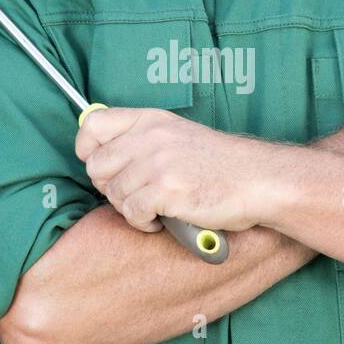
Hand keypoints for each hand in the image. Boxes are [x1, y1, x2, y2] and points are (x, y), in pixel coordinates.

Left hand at [75, 106, 276, 232]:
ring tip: (153, 208)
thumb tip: (98, 151)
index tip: (101, 165)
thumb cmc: (218, 164)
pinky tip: (161, 219)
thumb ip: (141, 138)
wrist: (256, 180)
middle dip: (109, 186)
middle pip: (96, 165)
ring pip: (113, 194)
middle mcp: (151, 137)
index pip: (93, 124)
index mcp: (150, 120)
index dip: (87, 148)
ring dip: (129, 208)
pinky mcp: (168, 191)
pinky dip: (143, 223)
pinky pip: (132, 213)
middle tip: (133, 194)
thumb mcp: (177, 135)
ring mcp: (159, 163)